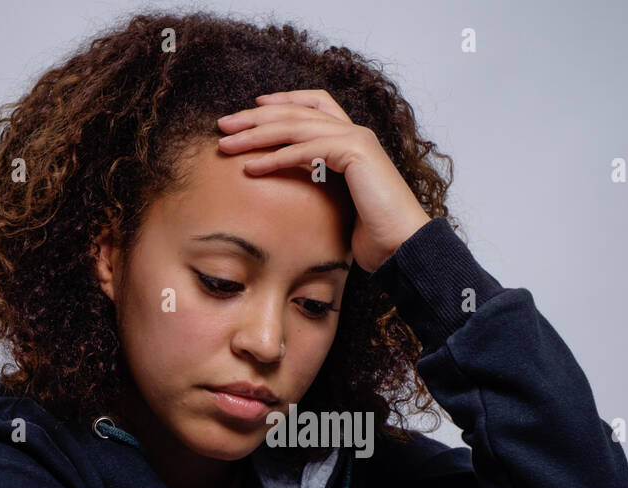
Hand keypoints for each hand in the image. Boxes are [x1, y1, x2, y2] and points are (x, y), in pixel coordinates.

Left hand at [215, 89, 431, 273]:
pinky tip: (250, 168)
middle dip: (256, 117)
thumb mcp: (339, 206)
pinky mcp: (354, 153)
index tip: (253, 108)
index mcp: (354, 140)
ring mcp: (356, 139)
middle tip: (224, 125)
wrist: (404, 247)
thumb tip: (292, 199)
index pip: (315, 105)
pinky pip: (304, 150)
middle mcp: (355, 133)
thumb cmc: (375, 236)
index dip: (284, 101)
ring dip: (256, 134)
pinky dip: (274, 157)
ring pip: (295, 126)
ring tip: (226, 145)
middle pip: (297, 111)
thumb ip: (320, 188)